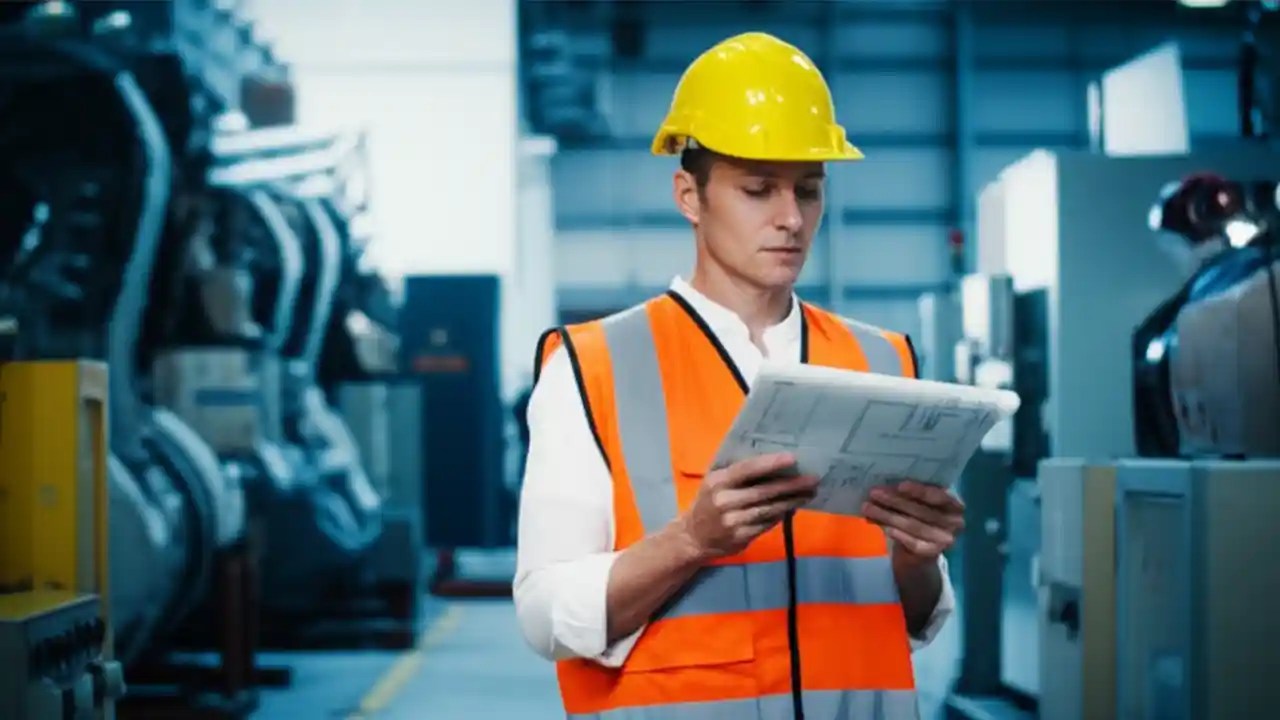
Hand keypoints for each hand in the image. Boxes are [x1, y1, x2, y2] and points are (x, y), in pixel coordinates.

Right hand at [677, 452, 818, 559]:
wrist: (692, 536)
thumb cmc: (708, 502)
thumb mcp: (714, 482)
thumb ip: (736, 473)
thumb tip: (772, 461)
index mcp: (717, 482)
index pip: (746, 470)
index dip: (770, 464)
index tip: (792, 458)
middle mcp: (724, 501)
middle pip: (763, 492)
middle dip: (790, 485)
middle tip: (813, 479)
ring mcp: (733, 521)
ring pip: (769, 509)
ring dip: (791, 501)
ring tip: (809, 493)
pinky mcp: (741, 537)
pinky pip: (767, 524)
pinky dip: (781, 515)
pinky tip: (793, 507)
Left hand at [861, 480, 964, 567]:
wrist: (920, 551)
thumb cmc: (919, 517)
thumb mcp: (917, 502)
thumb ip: (906, 495)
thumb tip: (882, 487)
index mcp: (954, 504)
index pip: (938, 495)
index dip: (919, 491)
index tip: (900, 485)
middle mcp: (955, 522)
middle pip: (921, 510)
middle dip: (895, 501)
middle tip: (873, 493)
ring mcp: (945, 539)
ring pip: (914, 525)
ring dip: (888, 516)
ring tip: (868, 508)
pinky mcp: (933, 553)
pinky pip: (912, 542)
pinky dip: (896, 533)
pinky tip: (882, 527)